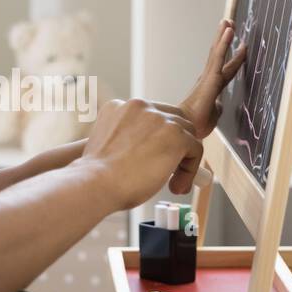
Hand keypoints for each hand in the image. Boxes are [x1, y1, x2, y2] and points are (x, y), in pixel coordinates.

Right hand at [78, 98, 204, 209]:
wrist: (95, 184)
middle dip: (175, 143)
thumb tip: (151, 154)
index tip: (156, 156)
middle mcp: (140, 106)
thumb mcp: (109, 146)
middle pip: (172, 119)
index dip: (158, 137)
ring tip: (173, 182)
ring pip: (187, 133)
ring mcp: (159, 119)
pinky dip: (190, 169)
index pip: (151, 115)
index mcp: (119, 107)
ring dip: (183, 158)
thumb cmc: (97, 175)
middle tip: (171, 168)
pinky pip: (195, 149)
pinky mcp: (175, 135)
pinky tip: (176, 185)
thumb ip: (129, 140)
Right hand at [178, 19, 246, 137]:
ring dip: (223, 35)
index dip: (234, 57)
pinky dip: (224, 42)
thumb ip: (218, 106)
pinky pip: (219, 56)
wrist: (188, 127)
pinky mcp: (211, 76)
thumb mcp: (213, 114)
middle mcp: (209, 78)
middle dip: (225, 38)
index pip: (226, 68)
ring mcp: (210, 75)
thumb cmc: (198, 124)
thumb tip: (220, 105)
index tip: (241, 46)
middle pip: (219, 54)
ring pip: (218, 51)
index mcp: (211, 86)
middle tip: (230, 23)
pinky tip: (229, 30)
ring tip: (228, 21)